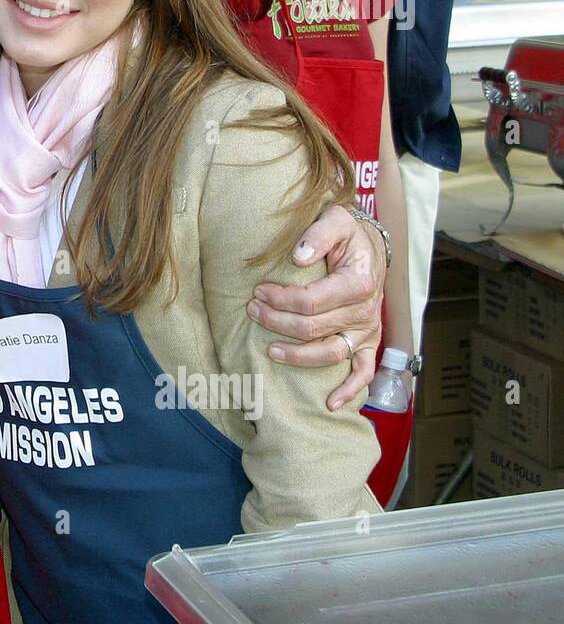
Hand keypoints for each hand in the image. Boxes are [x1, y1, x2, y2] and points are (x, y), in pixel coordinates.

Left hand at [247, 205, 384, 410]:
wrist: (371, 247)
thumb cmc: (348, 235)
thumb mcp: (336, 220)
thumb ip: (317, 235)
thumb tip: (297, 256)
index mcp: (357, 282)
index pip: (311, 301)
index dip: (280, 300)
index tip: (258, 291)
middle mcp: (364, 311)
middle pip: (313, 328)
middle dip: (277, 322)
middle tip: (252, 310)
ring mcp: (367, 331)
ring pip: (330, 354)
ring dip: (298, 356)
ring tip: (270, 350)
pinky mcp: (369, 343)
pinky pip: (364, 372)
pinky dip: (350, 390)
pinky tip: (330, 403)